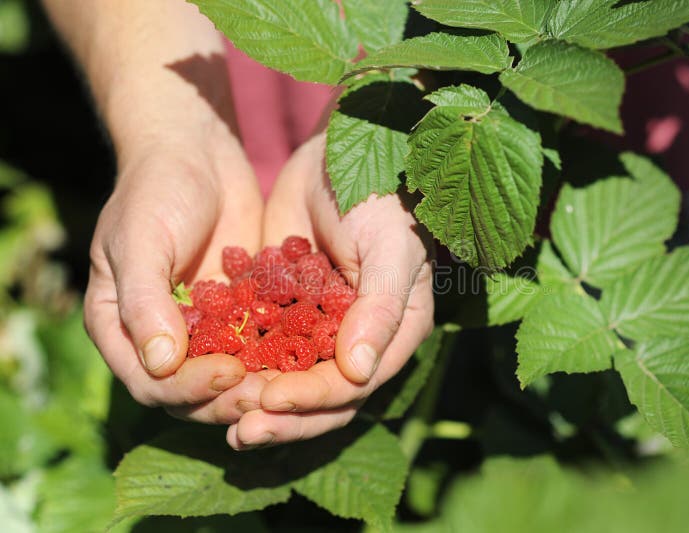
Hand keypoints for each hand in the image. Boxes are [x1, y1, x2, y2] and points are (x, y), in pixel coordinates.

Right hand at [84, 136, 270, 423]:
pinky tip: (308, 356)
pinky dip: (278, 356)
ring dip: (258, 385)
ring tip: (292, 384)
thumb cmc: (156, 189)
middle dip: (229, 398)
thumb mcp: (141, 240)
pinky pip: (258, 345)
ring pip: (229, 376)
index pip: (150, 383)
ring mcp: (202, 328)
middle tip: (269, 393)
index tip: (228, 375)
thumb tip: (160, 366)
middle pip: (191, 393)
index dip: (188, 389)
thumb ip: (144, 301)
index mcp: (121, 328)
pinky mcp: (239, 312)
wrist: (195, 151)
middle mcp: (160, 337)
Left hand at [227, 133, 434, 448]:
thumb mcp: (389, 248)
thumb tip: (358, 374)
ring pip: (291, 379)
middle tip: (241, 430)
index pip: (353, 385)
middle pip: (322, 397)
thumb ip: (380, 310)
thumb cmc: (380, 197)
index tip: (270, 401)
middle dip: (283, 417)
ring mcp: (324, 328)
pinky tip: (212, 373)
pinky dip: (243, 363)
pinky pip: (265, 346)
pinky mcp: (289, 309)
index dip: (312, 400)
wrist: (341, 151)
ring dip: (259, 402)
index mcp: (394, 333)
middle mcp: (361, 340)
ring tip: (222, 417)